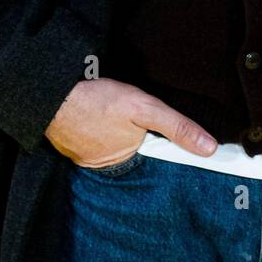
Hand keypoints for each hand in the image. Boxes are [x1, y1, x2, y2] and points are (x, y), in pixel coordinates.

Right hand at [44, 77, 217, 167]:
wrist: (51, 96)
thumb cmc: (98, 100)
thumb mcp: (145, 108)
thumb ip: (177, 127)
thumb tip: (209, 149)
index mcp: (129, 159)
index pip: (157, 155)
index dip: (159, 140)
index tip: (157, 131)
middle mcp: (109, 165)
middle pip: (133, 146)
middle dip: (133, 132)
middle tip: (123, 112)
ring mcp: (89, 158)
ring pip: (112, 143)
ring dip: (112, 130)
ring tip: (108, 112)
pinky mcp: (74, 147)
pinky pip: (92, 139)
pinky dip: (95, 129)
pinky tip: (94, 116)